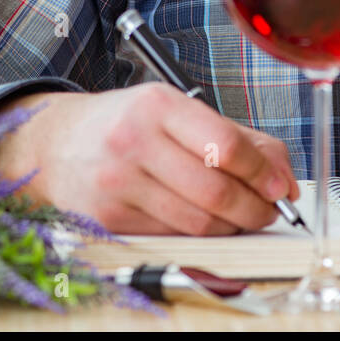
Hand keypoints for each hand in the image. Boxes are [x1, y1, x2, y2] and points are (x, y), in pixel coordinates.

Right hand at [0, 84, 299, 235]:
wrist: (56, 145)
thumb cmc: (127, 125)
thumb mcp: (176, 112)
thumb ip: (235, 138)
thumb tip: (283, 178)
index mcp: (157, 105)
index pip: (225, 145)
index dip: (262, 172)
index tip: (280, 186)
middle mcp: (134, 141)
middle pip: (216, 190)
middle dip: (255, 208)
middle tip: (268, 211)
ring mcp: (118, 182)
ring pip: (197, 221)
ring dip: (232, 227)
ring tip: (241, 218)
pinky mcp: (109, 217)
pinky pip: (173, 235)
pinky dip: (201, 235)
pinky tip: (206, 223)